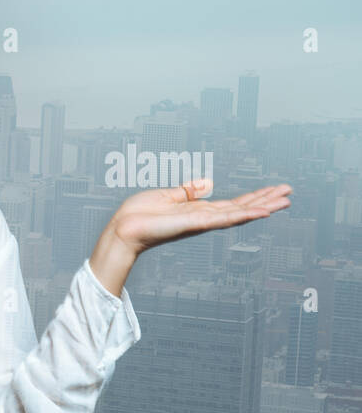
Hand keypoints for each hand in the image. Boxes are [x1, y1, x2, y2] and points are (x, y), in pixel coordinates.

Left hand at [110, 178, 292, 256]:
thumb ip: (187, 190)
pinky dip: (245, 215)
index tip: (271, 191)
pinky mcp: (195, 223)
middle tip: (289, 194)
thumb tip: (206, 183)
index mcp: (197, 211)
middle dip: (265, 201)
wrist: (123, 229)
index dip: (252, 198)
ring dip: (264, 207)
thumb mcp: (167, 195)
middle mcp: (203, 218)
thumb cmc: (138, 216)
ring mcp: (201, 222)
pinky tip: (263, 212)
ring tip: (286, 200)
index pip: (231, 204)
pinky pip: (225, 219)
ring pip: (240, 213)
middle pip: (241, 208)